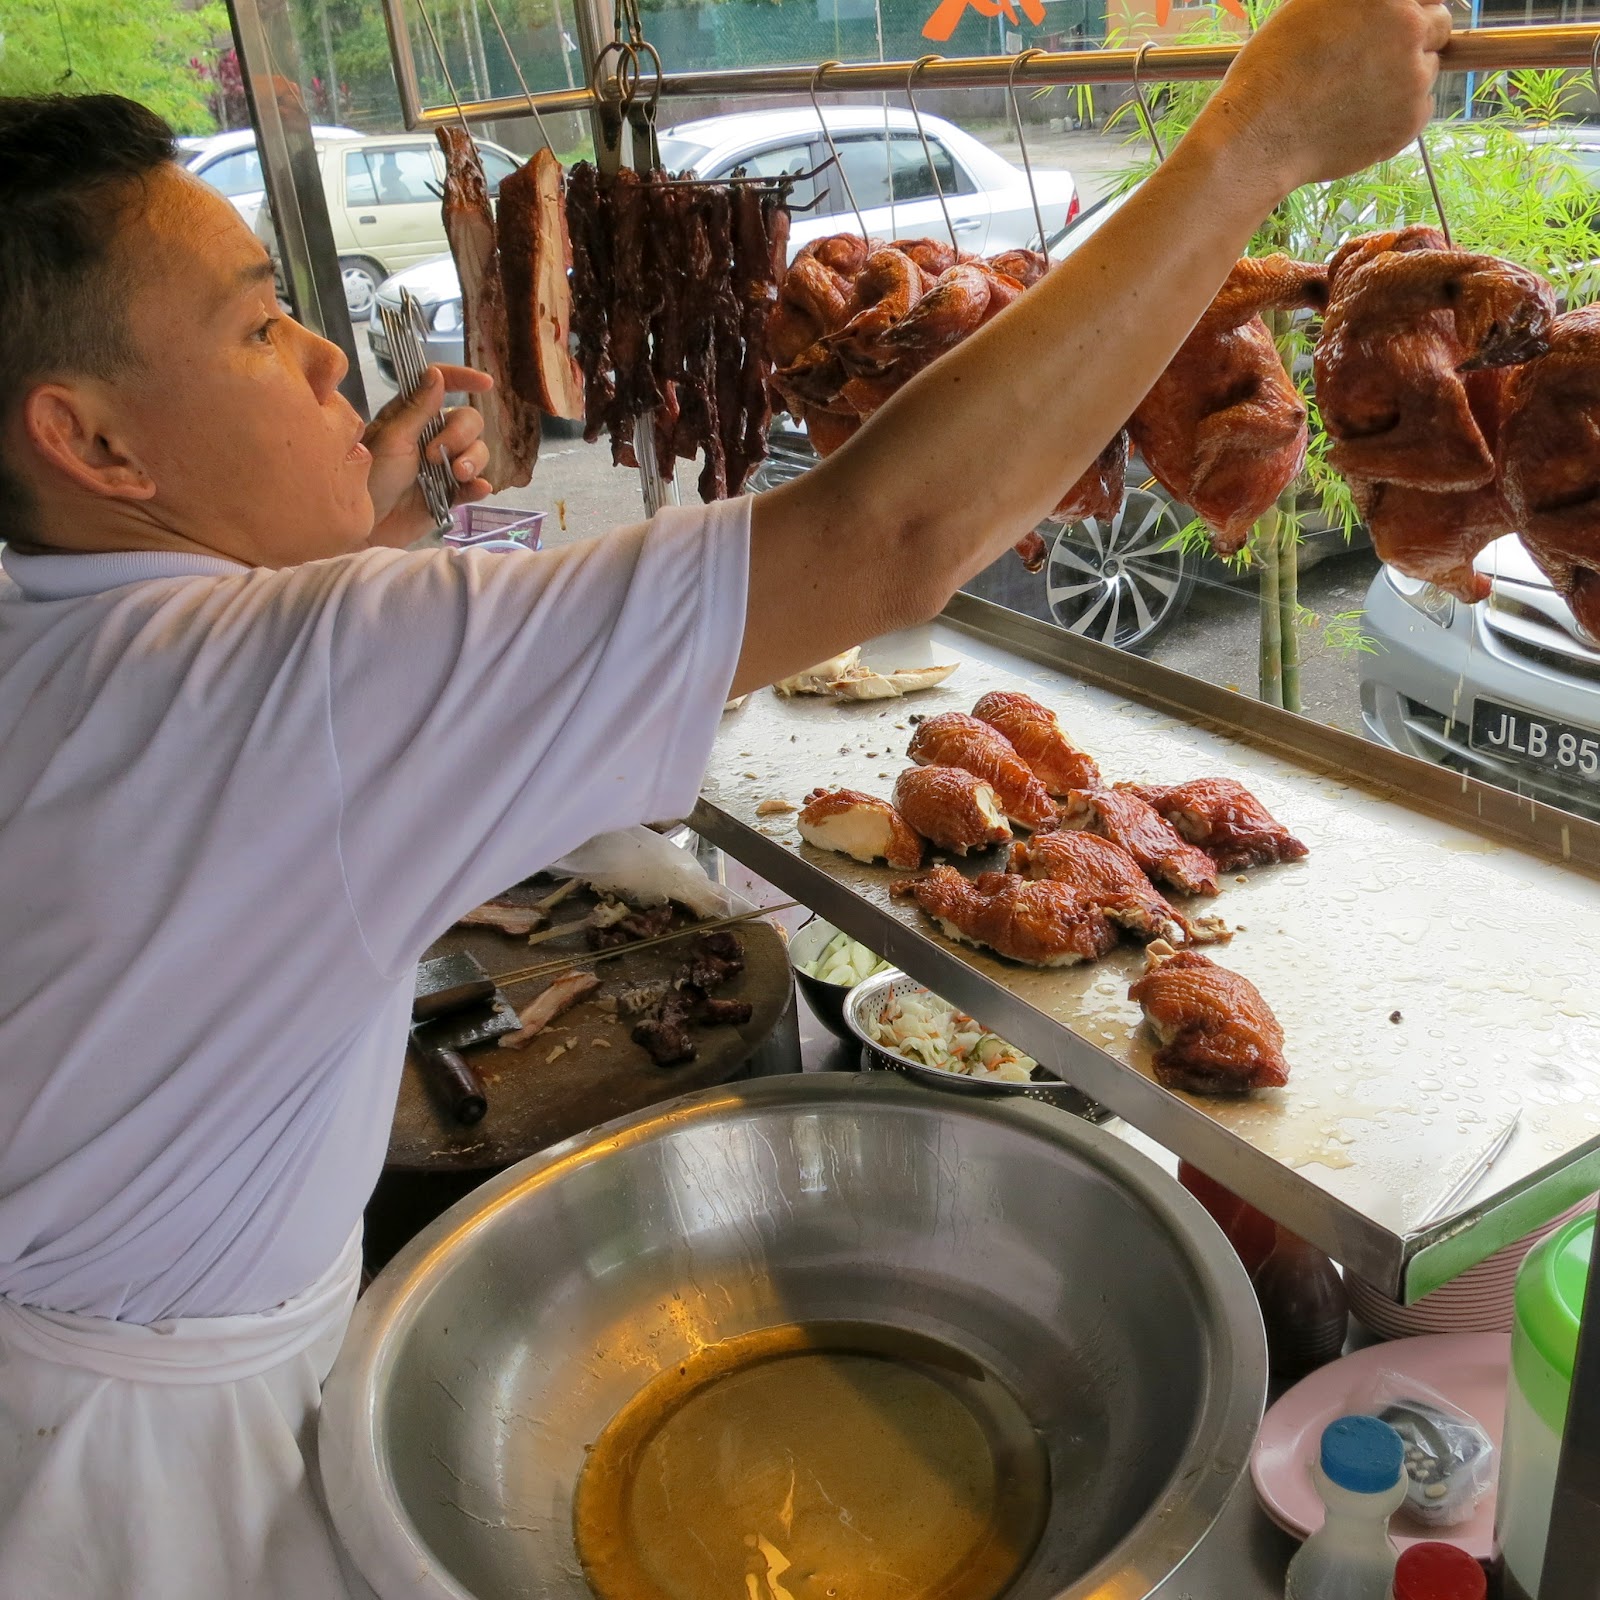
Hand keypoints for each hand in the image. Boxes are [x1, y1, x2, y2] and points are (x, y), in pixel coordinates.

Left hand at [364, 365, 494, 547]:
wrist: (366, 527)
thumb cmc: (370, 477)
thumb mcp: (392, 439)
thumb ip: (418, 409)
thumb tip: (436, 373)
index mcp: (413, 416)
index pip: (442, 386)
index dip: (464, 379)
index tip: (484, 383)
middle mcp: (431, 436)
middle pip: (468, 421)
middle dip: (460, 435)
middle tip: (436, 456)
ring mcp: (443, 466)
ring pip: (477, 452)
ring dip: (473, 460)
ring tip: (457, 475)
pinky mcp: (450, 495)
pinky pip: (475, 486)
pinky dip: (479, 486)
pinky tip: (478, 489)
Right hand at [1199, 0, 1451, 193]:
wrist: (1258, 139)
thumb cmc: (1272, 70)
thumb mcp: (1311, 7)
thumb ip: (1361, 4)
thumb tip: (1382, 9)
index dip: (1411, 8)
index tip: (1396, 24)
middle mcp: (1410, 28)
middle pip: (1440, 25)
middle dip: (1415, 38)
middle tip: (1375, 59)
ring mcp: (1415, 77)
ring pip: (1427, 71)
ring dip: (1403, 79)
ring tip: (1351, 96)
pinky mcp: (1410, 122)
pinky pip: (1418, 112)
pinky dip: (1395, 116)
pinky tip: (1354, 119)